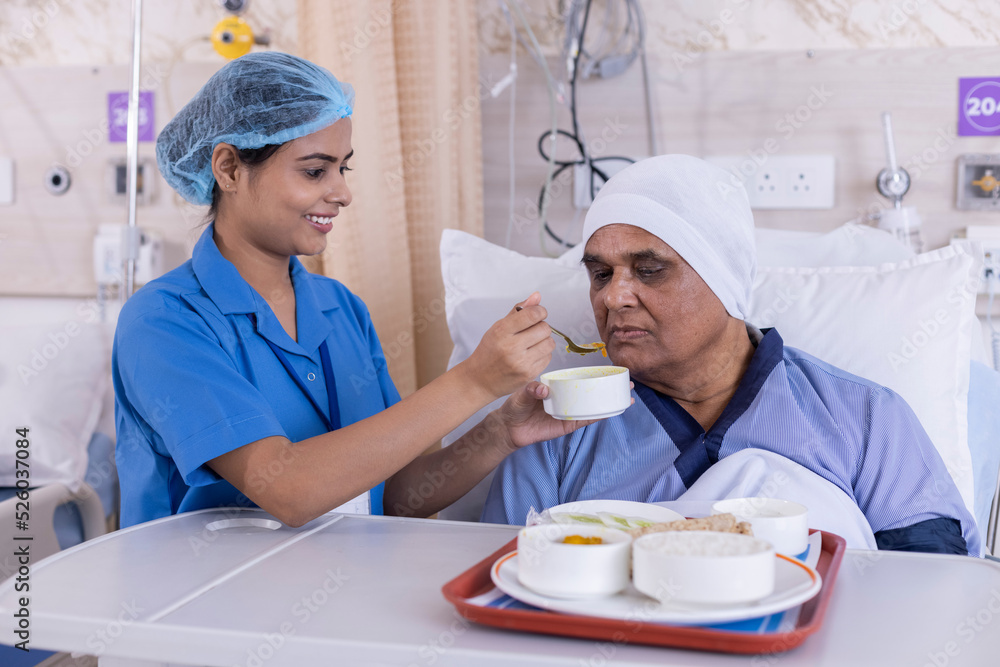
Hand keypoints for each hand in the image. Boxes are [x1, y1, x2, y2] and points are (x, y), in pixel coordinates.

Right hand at [460, 292, 555, 399]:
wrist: (480, 380)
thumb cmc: (489, 351)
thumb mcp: (498, 327)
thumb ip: (518, 311)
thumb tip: (537, 296)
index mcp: (501, 331)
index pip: (532, 315)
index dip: (540, 311)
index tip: (538, 314)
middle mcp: (511, 347)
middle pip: (544, 328)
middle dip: (541, 327)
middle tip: (532, 331)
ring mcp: (521, 363)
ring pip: (549, 343)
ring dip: (544, 341)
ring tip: (532, 343)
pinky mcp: (528, 374)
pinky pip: (548, 358)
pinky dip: (542, 354)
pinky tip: (531, 355)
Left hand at [494, 381, 635, 451]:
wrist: (508, 427)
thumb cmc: (515, 406)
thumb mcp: (522, 393)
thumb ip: (531, 390)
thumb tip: (543, 390)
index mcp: (560, 386)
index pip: (580, 378)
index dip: (597, 374)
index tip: (613, 369)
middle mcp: (567, 398)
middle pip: (592, 392)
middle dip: (610, 387)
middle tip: (628, 383)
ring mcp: (569, 412)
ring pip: (593, 407)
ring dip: (609, 403)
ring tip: (627, 398)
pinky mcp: (567, 426)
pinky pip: (585, 421)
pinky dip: (597, 417)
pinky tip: (611, 412)